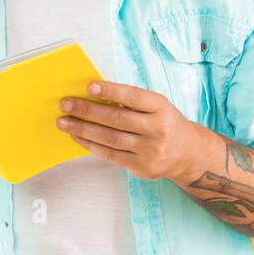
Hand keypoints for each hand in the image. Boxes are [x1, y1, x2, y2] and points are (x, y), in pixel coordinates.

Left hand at [56, 80, 211, 181]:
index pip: (133, 97)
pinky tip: (77, 137)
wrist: (189, 154)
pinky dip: (91, 145)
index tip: (89, 86)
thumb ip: (131, 101)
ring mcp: (150, 151)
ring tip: (64, 122)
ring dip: (83, 129)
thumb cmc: (165, 122)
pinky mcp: (142, 167)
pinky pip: (111, 155)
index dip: (111, 91)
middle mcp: (158, 129)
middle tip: (66, 104)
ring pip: (111, 139)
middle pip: (117, 119)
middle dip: (87, 111)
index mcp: (161, 107)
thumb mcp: (157, 106)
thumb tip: (93, 95)